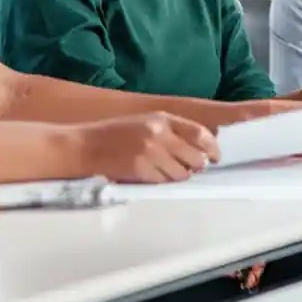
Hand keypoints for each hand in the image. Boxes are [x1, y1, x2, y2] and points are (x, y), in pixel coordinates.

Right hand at [75, 112, 218, 182]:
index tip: (215, 156)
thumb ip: (172, 131)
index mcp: (162, 119)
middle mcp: (158, 134)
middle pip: (196, 157)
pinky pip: (164, 182)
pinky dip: (162, 182)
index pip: (200, 133)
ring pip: (182, 174)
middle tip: (191, 167)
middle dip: (198, 165)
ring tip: (165, 170)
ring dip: (179, 176)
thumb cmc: (115, 135)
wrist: (86, 146)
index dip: (212, 147)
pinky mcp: (141, 170)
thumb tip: (199, 148)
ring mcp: (150, 153)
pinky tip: (151, 174)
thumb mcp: (145, 122)